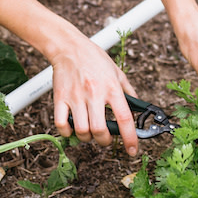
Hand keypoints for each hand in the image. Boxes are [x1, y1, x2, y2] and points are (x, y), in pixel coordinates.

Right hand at [46, 31, 140, 155]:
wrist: (69, 47)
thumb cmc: (94, 58)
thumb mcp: (117, 72)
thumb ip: (128, 91)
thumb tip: (137, 107)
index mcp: (112, 88)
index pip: (125, 119)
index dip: (130, 138)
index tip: (132, 150)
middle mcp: (94, 94)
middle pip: (100, 130)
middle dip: (104, 141)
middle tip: (105, 139)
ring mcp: (76, 97)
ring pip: (81, 130)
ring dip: (87, 138)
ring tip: (89, 133)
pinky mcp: (60, 98)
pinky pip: (61, 124)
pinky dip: (67, 132)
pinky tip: (72, 129)